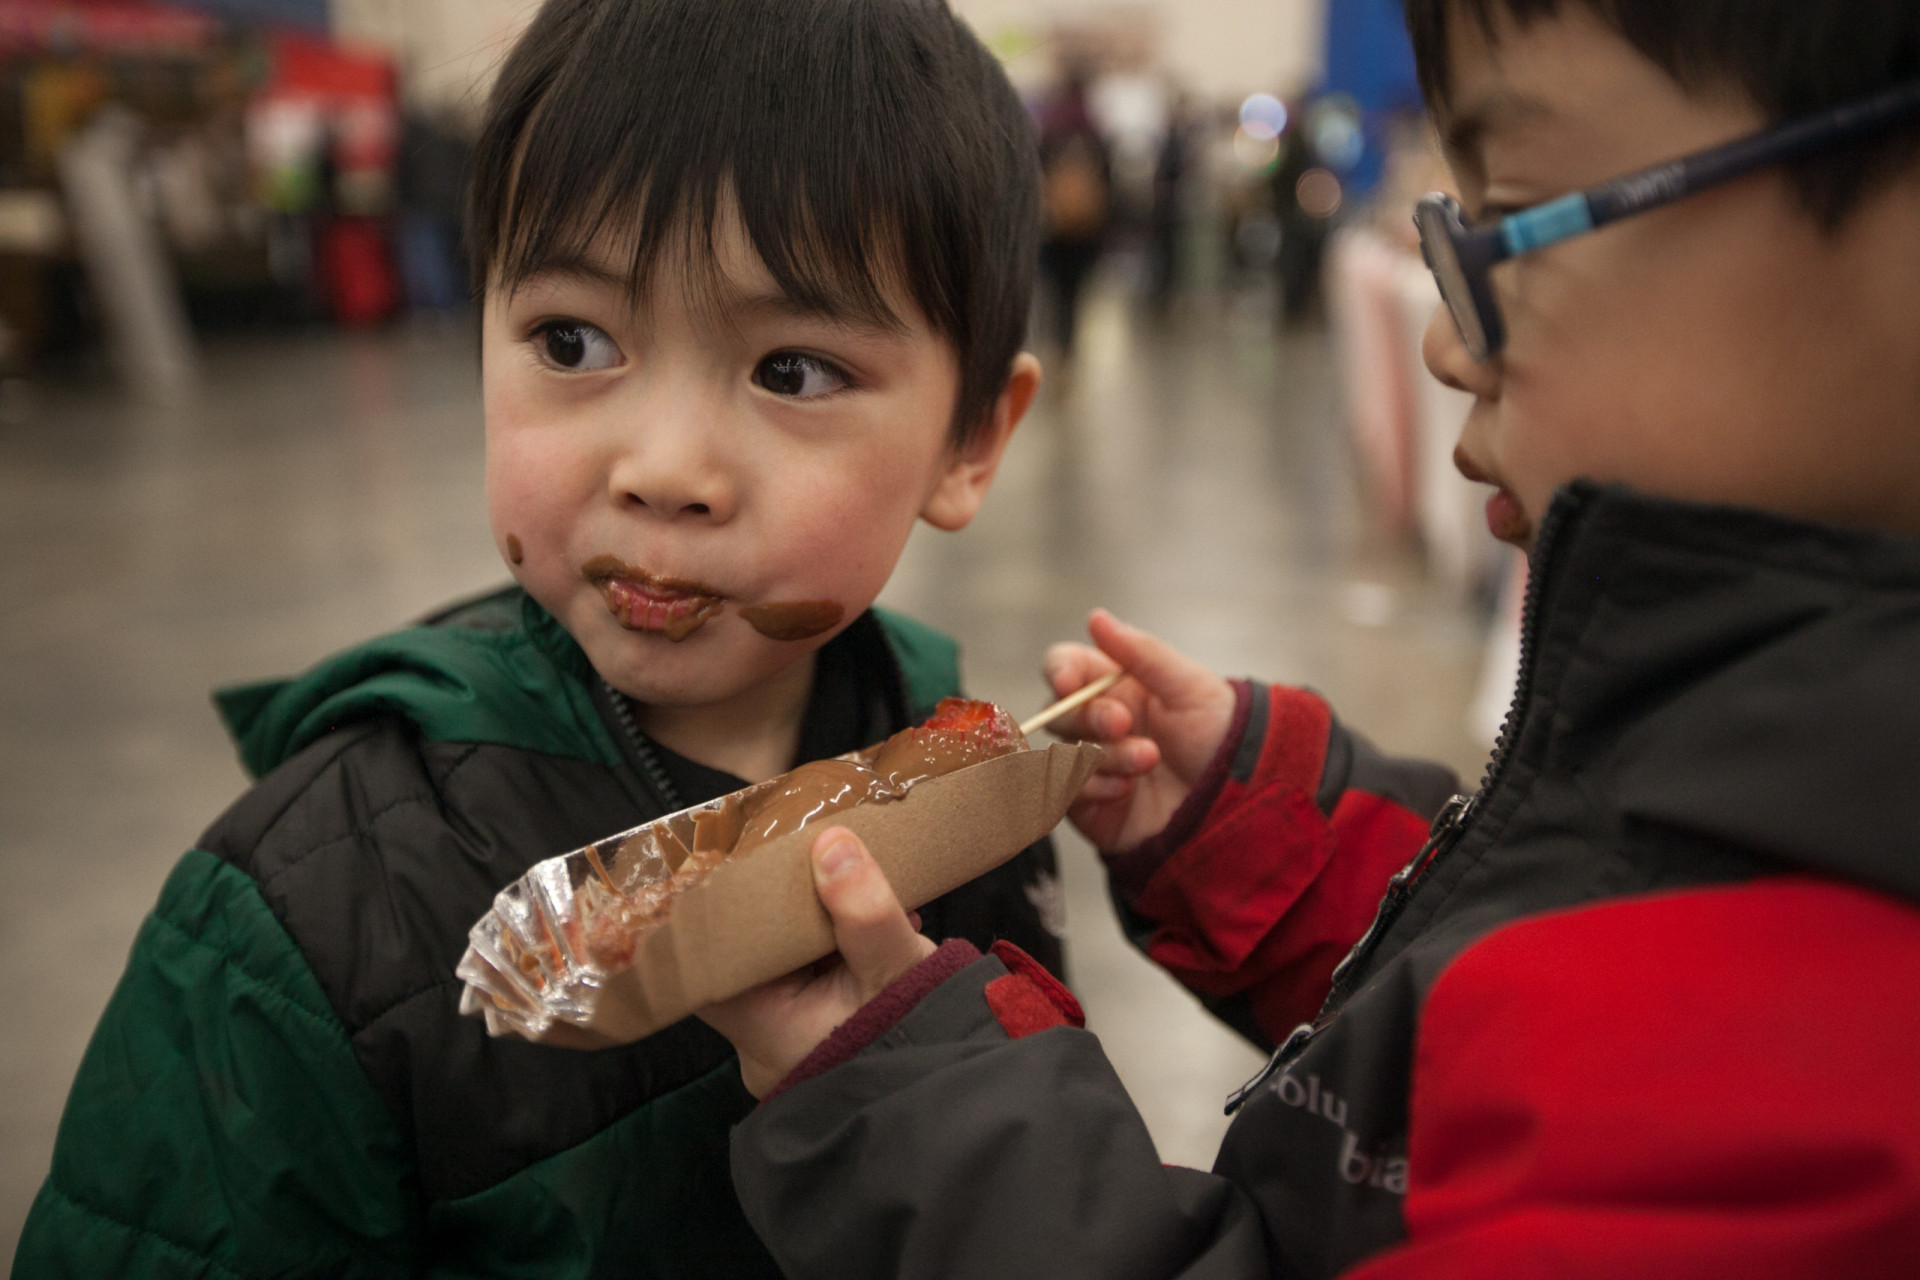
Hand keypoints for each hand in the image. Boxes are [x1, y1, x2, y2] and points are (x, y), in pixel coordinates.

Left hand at [698, 827, 935, 1097]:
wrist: (963, 1102)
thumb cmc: (924, 1044)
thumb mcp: (900, 972)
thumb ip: (864, 909)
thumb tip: (832, 845)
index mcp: (764, 1031)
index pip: (709, 960)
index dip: (720, 909)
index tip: (745, 864)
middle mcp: (764, 1043)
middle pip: (749, 955)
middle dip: (784, 908)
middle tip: (813, 864)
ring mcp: (790, 1042)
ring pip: (783, 964)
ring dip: (813, 926)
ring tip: (854, 889)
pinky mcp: (818, 1036)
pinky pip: (810, 979)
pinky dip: (834, 949)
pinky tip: (871, 925)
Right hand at [1042, 609, 1235, 854]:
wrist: (1240, 797)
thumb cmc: (1221, 735)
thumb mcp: (1190, 687)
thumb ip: (1141, 652)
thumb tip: (1096, 617)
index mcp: (1116, 685)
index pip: (1065, 667)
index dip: (1058, 672)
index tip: (1068, 683)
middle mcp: (1098, 723)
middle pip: (1057, 711)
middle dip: (1088, 716)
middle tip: (1124, 723)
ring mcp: (1092, 763)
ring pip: (1063, 752)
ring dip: (1102, 755)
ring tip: (1148, 759)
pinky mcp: (1090, 805)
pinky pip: (1065, 793)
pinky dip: (1093, 788)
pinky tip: (1127, 790)